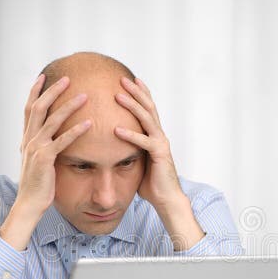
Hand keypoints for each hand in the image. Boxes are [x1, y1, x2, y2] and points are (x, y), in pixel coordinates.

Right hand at [16, 74, 91, 217]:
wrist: (29, 203)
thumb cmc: (38, 184)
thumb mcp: (37, 160)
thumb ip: (42, 146)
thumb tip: (49, 138)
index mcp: (27, 138)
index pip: (29, 109)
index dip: (35, 92)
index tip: (43, 77)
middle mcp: (29, 140)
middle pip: (39, 108)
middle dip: (53, 91)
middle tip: (67, 78)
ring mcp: (36, 148)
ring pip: (52, 120)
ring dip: (68, 106)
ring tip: (84, 96)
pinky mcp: (45, 159)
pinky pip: (62, 141)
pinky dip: (76, 131)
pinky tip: (89, 124)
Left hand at [113, 77, 183, 209]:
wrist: (166, 199)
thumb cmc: (151, 183)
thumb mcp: (137, 161)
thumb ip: (129, 150)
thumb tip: (111, 146)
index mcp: (155, 135)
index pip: (149, 109)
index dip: (141, 93)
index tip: (130, 79)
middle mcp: (160, 136)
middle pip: (149, 107)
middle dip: (136, 92)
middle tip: (122, 79)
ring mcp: (161, 143)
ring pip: (147, 119)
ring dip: (132, 106)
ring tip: (118, 96)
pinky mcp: (160, 154)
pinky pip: (143, 141)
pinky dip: (130, 135)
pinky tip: (116, 129)